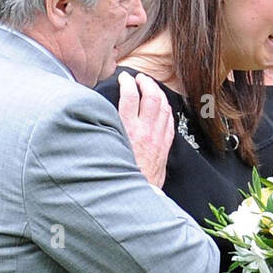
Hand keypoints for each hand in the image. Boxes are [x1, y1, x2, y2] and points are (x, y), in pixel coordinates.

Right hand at [117, 71, 173, 189]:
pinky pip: (170, 122)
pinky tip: (163, 107)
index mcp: (128, 131)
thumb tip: (102, 116)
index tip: (124, 78)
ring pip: (164, 107)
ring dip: (158, 93)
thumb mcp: (108, 149)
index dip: (127, 82)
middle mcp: (145, 131)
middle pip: (151, 97)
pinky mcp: (165, 146)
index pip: (129, 96)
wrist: (137, 194)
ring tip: (152, 87)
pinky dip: (167, 110)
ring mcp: (158, 138)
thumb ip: (109, 131)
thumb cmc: (119, 174)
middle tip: (140, 78)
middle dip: (147, 82)